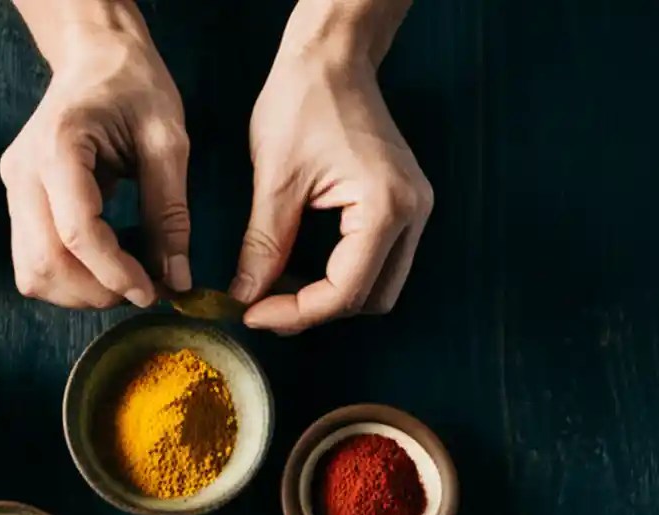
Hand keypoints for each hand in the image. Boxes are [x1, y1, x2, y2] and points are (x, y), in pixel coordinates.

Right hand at [2, 0, 190, 307]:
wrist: (96, 56)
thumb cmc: (134, 86)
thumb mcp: (168, 142)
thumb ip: (170, 213)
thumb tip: (175, 279)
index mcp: (59, 147)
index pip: (77, 232)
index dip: (114, 273)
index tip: (153, 291)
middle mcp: (23, 172)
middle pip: (44, 263)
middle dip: (96, 291)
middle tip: (142, 289)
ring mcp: (13, 188)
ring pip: (32, 272)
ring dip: (79, 291)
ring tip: (124, 279)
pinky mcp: (18, 201)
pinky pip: (33, 260)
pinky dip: (69, 277)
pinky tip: (103, 264)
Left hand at [230, 0, 431, 332]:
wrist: (331, 58)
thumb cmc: (303, 102)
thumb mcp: (275, 180)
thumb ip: (264, 245)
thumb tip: (245, 296)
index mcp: (385, 208)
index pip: (345, 291)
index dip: (296, 313)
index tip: (252, 313)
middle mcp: (412, 213)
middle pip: (369, 298)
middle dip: (314, 310)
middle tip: (262, 306)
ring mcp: (413, 209)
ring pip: (377, 285)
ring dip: (329, 296)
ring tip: (277, 290)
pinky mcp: (403, 204)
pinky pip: (378, 260)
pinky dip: (341, 274)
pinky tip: (300, 267)